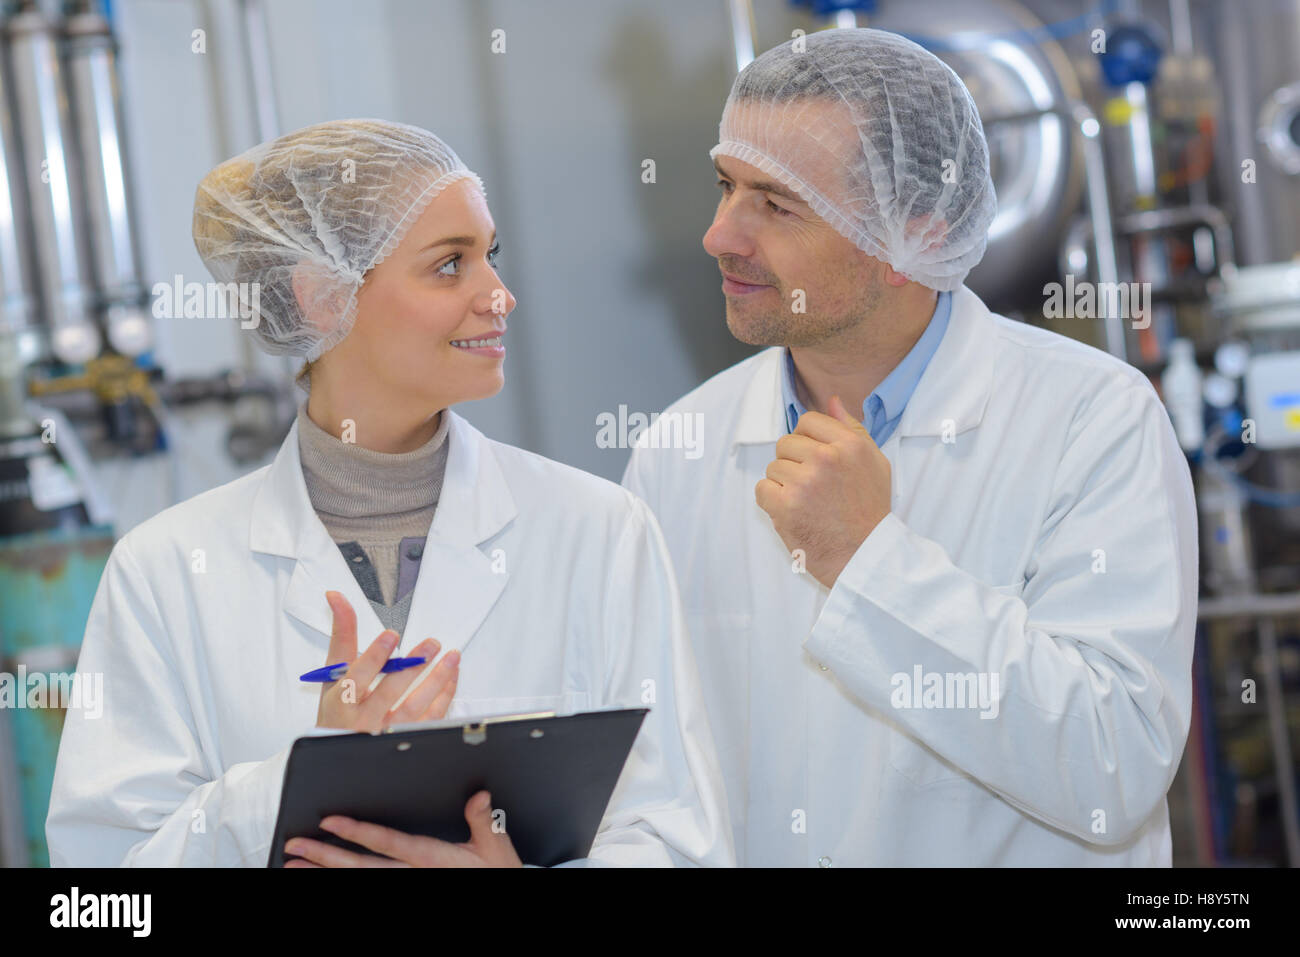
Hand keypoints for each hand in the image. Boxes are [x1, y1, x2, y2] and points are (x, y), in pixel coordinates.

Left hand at [283, 790, 523, 867]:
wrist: (502, 893)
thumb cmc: (497, 871)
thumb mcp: (496, 845)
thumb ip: (483, 819)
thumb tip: (478, 794)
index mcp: (431, 858)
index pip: (387, 843)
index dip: (358, 832)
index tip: (331, 821)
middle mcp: (412, 875)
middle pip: (360, 867)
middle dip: (325, 856)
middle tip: (294, 847)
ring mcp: (407, 885)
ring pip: (357, 880)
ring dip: (324, 873)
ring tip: (294, 865)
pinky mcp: (406, 889)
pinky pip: (368, 888)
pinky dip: (341, 883)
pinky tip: (322, 876)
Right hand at [315, 591, 458, 732]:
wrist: (342, 750)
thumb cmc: (338, 708)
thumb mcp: (334, 673)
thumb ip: (342, 635)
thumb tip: (336, 597)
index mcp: (340, 702)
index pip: (355, 679)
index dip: (373, 658)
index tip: (391, 635)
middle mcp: (362, 720)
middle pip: (389, 693)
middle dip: (412, 667)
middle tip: (431, 644)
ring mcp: (385, 732)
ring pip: (414, 708)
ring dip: (436, 680)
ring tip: (451, 657)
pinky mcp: (405, 739)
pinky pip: (430, 718)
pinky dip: (443, 695)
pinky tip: (451, 676)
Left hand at [755, 394, 890, 587]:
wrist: (864, 557)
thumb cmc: (870, 511)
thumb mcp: (874, 462)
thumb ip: (851, 429)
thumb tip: (833, 401)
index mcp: (849, 444)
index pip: (808, 421)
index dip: (807, 440)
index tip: (814, 461)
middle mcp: (827, 458)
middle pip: (785, 443)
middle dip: (793, 463)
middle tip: (811, 487)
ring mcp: (804, 482)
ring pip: (773, 468)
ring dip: (783, 485)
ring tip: (806, 503)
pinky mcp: (785, 505)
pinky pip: (762, 489)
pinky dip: (772, 503)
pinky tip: (794, 513)